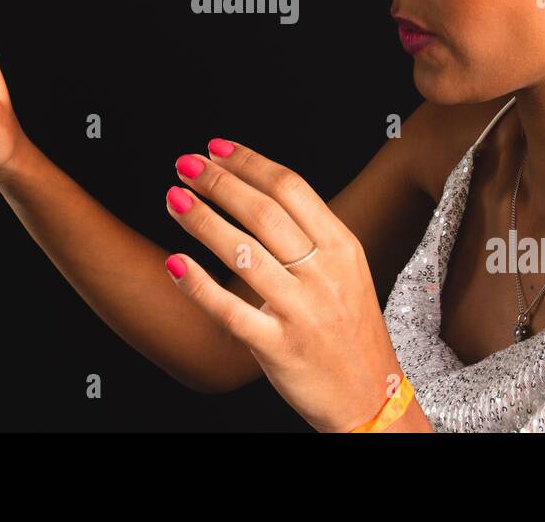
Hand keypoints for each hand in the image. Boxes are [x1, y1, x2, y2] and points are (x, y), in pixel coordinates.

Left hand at [163, 139, 407, 432]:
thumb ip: (311, 235)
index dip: (249, 162)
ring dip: (201, 220)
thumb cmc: (350, 330)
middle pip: (263, 212)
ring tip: (173, 199)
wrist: (371, 395)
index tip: (215, 148)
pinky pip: (230, 310)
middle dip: (218, 182)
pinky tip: (173, 262)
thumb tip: (258, 190)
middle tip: (184, 164)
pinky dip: (197, 284)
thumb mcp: (347, 272)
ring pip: (243, 253)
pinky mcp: (279, 347)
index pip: (290, 188)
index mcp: (342, 247)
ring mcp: (302, 311)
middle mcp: (324, 273)